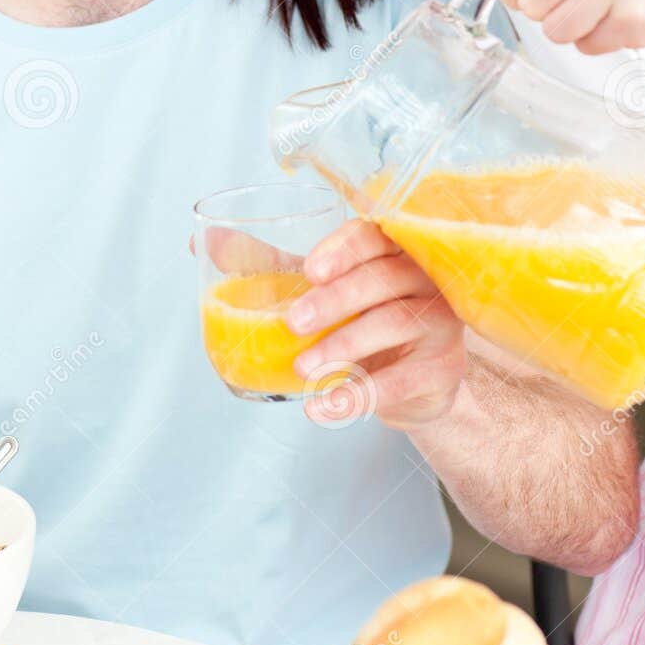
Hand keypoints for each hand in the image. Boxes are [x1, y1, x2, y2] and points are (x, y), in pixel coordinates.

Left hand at [287, 218, 465, 430]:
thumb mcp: (319, 290)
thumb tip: (203, 241)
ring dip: (342, 346)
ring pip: (395, 324)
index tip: (309, 271)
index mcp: (394, 250)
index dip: (343, 249)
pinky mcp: (441, 369)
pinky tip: (321, 408)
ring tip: (302, 368)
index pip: (375, 236)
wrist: (412, 386)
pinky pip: (397, 382)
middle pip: (383, 278)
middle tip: (293, 323)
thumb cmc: (363, 322)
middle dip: (335, 300)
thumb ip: (269, 264)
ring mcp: (439, 323)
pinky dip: (354, 397)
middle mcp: (425, 279)